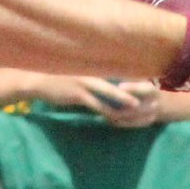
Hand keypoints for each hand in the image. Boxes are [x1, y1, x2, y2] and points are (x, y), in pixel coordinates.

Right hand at [35, 76, 163, 127]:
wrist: (38, 80)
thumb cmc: (59, 78)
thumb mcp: (80, 74)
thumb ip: (96, 79)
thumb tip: (110, 85)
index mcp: (98, 67)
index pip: (122, 74)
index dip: (137, 83)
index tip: (151, 90)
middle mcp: (96, 73)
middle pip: (124, 85)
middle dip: (138, 95)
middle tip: (150, 104)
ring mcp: (88, 83)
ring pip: (114, 97)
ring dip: (127, 107)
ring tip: (139, 114)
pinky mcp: (80, 94)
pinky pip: (99, 106)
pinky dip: (108, 114)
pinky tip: (114, 121)